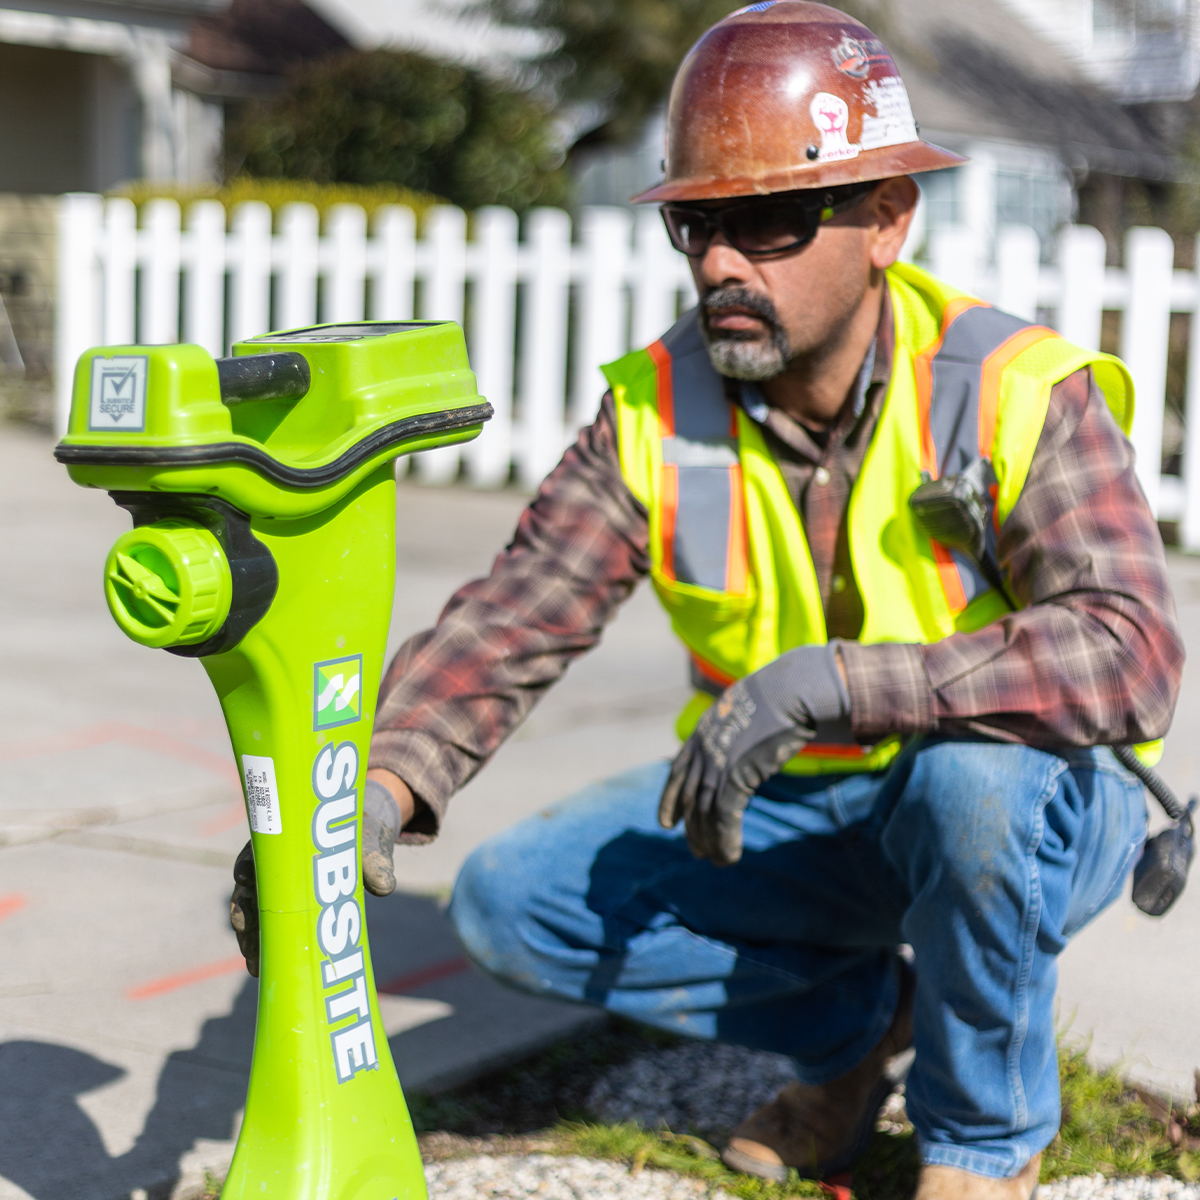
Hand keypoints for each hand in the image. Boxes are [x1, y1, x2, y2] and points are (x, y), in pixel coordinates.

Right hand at [229, 773, 411, 975]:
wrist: (364, 842)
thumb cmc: (360, 838)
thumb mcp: (368, 845)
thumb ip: (374, 862)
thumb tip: (385, 887)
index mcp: (282, 844)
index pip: (255, 853)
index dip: (246, 868)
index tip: (246, 879)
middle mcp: (271, 868)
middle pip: (247, 892)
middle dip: (245, 920)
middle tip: (249, 944)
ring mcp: (275, 891)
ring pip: (254, 916)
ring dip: (252, 941)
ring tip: (256, 967)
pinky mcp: (287, 911)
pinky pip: (270, 929)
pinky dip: (267, 947)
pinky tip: (266, 968)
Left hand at [658, 643, 849, 865]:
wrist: (792, 689)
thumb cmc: (782, 695)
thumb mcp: (750, 709)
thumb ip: (742, 727)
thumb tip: (753, 735)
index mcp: (704, 731)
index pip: (678, 771)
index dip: (671, 799)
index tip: (666, 822)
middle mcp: (703, 748)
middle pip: (690, 797)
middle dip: (692, 828)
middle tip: (697, 851)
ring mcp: (717, 762)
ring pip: (704, 813)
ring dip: (709, 842)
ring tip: (717, 861)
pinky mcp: (735, 775)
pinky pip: (724, 817)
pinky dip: (725, 841)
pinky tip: (731, 857)